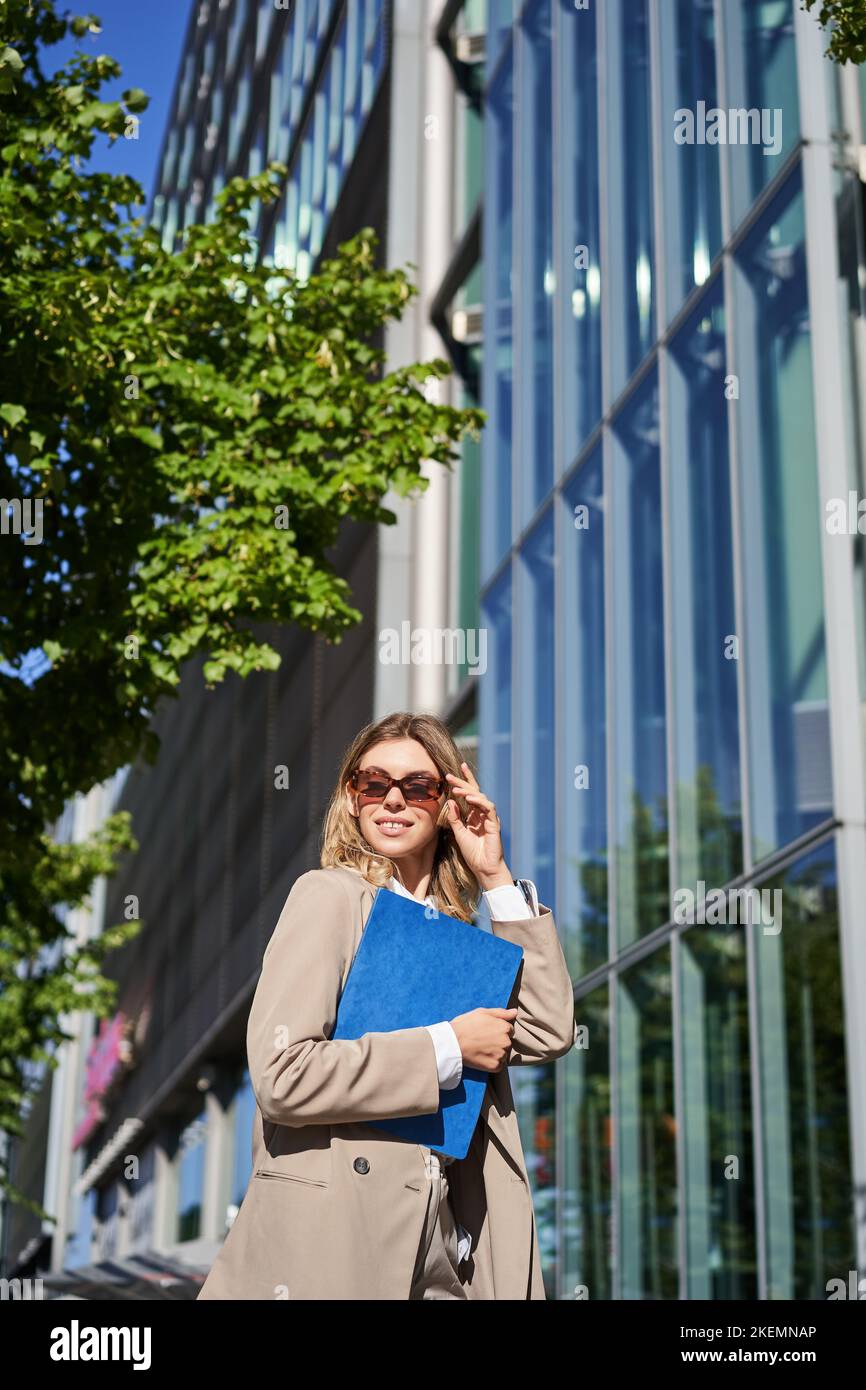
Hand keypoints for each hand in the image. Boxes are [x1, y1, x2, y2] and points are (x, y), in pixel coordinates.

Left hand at [443, 761, 512, 889]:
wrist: (483, 868)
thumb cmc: (472, 853)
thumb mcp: (458, 833)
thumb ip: (454, 818)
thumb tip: (450, 801)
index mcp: (474, 815)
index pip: (468, 794)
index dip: (462, 782)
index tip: (451, 773)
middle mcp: (482, 814)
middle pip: (474, 792)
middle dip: (462, 782)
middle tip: (449, 776)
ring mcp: (489, 817)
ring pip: (481, 797)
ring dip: (468, 792)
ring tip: (456, 789)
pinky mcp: (494, 823)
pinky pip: (489, 808)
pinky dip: (479, 801)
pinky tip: (469, 799)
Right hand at [450, 1007, 517, 1071]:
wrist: (452, 1042)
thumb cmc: (466, 1024)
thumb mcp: (482, 1012)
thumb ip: (501, 1012)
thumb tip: (515, 1012)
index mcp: (505, 1027)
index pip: (509, 1030)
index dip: (498, 1030)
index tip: (487, 1032)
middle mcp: (506, 1041)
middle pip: (507, 1042)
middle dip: (498, 1042)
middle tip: (483, 1041)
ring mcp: (501, 1055)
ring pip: (503, 1054)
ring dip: (496, 1053)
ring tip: (482, 1049)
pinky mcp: (495, 1066)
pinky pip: (499, 1066)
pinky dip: (493, 1063)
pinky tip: (482, 1058)